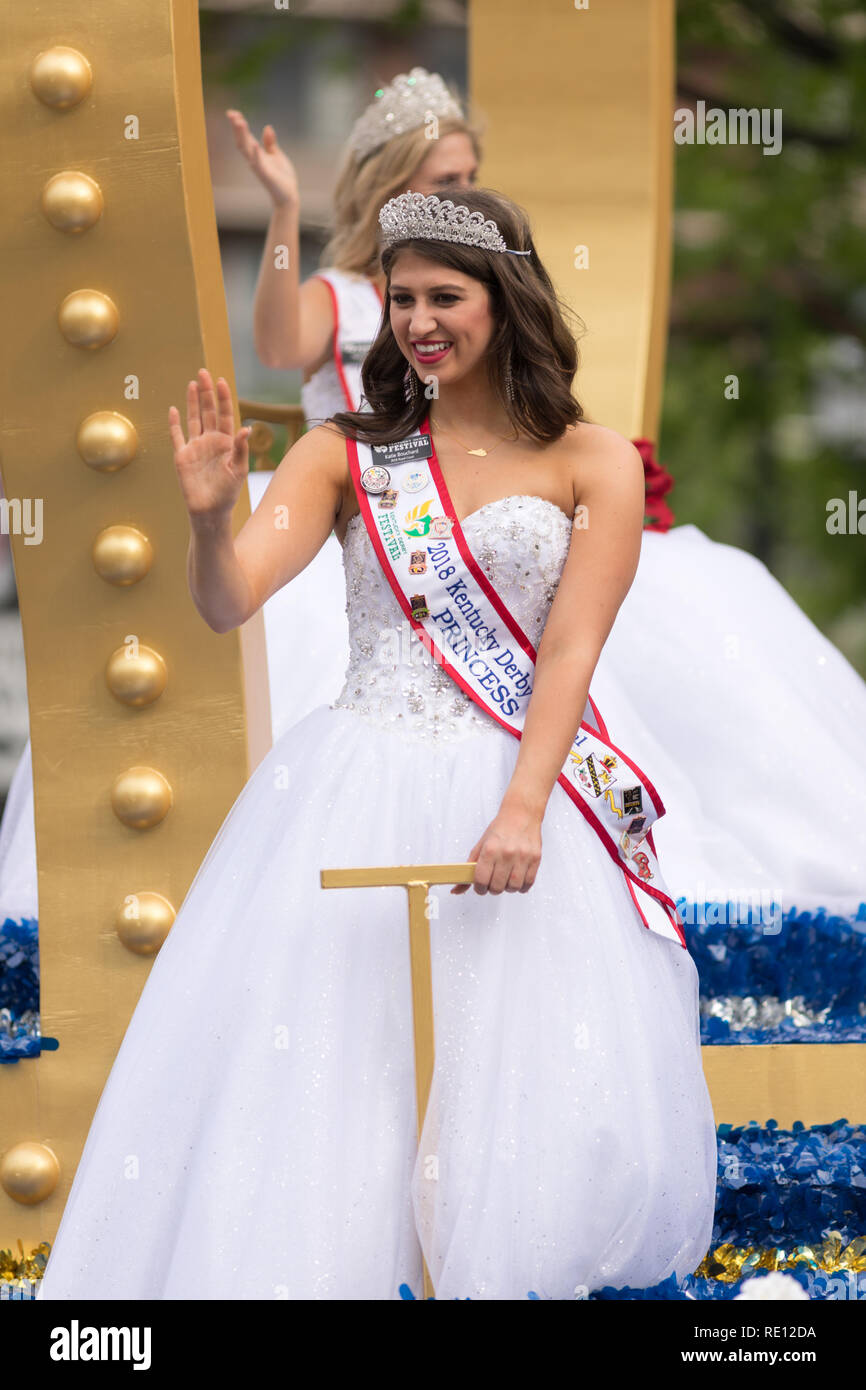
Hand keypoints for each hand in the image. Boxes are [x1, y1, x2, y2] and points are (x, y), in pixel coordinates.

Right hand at [168, 369, 249, 521]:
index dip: (223, 398)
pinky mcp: (182, 456)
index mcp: (227, 443)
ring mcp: (195, 447)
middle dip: (207, 393)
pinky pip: (177, 436)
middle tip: (204, 373)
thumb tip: (246, 428)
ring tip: (193, 383)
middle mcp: (211, 441)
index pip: (225, 414)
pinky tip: (174, 410)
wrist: (209, 511)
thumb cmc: (227, 493)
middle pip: (208, 411)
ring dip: (192, 402)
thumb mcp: (239, 471)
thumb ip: (241, 449)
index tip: (221, 381)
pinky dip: (175, 423)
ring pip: (193, 419)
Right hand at [226, 109, 298, 207]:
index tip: (233, 112)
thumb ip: (270, 143)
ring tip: (240, 122)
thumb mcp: (277, 155)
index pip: (245, 137)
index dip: (239, 125)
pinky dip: (256, 153)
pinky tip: (254, 143)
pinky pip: (259, 163)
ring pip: (247, 149)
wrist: (288, 196)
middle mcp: (254, 159)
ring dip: (243, 136)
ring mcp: (258, 167)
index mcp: (257, 153)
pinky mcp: (266, 175)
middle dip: (237, 128)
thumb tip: (267, 127)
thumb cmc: (282, 177)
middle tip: (231, 114)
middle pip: (242, 141)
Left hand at [451, 802, 541, 895]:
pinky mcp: (536, 859)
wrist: (522, 814)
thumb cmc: (500, 829)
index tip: (480, 887)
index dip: (479, 888)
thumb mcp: (481, 845)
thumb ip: (469, 868)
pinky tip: (517, 879)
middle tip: (492, 884)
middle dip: (492, 889)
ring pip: (513, 887)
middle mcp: (506, 853)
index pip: (481, 879)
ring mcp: (522, 857)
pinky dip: (521, 886)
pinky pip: (528, 883)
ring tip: (505, 881)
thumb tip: (457, 889)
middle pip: (497, 886)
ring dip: (507, 888)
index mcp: (490, 849)